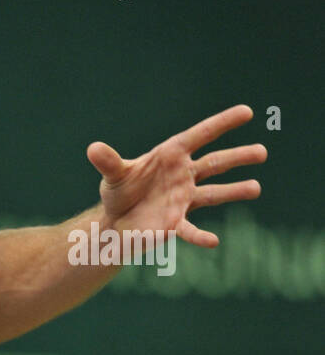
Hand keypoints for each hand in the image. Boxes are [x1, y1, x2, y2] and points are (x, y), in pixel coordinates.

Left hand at [87, 104, 265, 248]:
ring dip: (234, 191)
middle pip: (216, 163)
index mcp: (170, 156)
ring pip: (214, 192)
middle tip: (262, 152)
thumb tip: (93, 149)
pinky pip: (190, 230)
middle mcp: (183, 175)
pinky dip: (200, 236)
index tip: (247, 112)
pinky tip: (213, 241)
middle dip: (238, 158)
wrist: (116, 221)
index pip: (200, 135)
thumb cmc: (121, 191)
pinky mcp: (176, 222)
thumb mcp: (115, 175)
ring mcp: (183, 198)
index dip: (222, 123)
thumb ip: (109, 162)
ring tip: (256, 188)